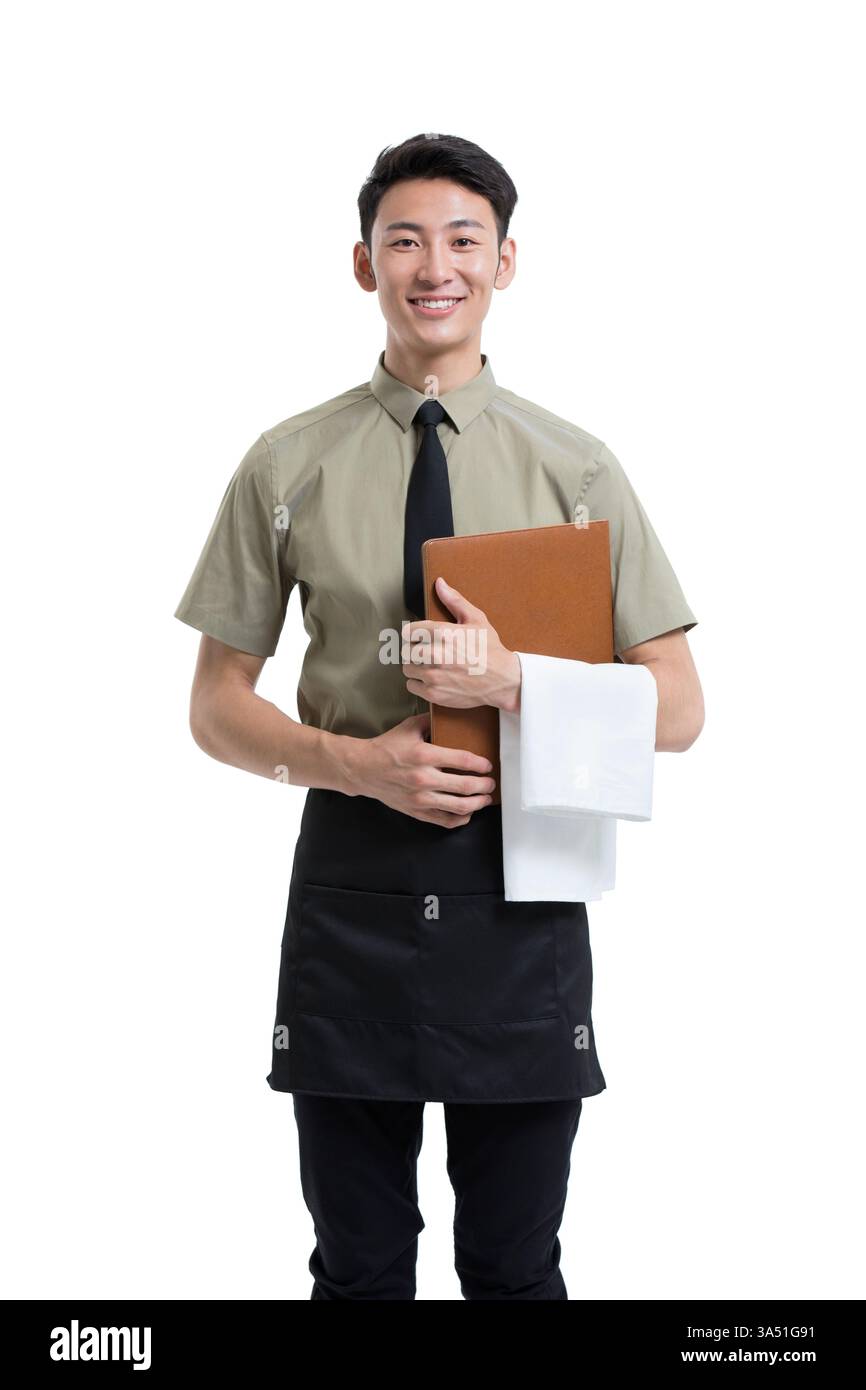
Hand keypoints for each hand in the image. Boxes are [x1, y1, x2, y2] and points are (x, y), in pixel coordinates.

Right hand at [345, 713, 496, 827]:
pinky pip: (444, 820)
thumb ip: (431, 721)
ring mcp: (420, 798)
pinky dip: (460, 819)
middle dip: (485, 785)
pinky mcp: (416, 811)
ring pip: (459, 806)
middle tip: (491, 782)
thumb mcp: (409, 728)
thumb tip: (451, 713)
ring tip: (485, 798)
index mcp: (424, 755)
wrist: (362, 769)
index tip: (488, 765)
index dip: (481, 764)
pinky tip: (467, 813)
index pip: (463, 761)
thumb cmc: (386, 748)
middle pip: (466, 786)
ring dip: (478, 803)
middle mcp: (424, 778)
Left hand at [401, 577, 521, 713]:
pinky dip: (419, 684)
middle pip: (406, 651)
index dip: (414, 634)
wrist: (503, 680)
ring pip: (407, 669)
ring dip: (416, 667)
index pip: (409, 631)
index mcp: (443, 633)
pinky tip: (433, 679)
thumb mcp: (476, 619)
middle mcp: (435, 654)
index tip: (421, 638)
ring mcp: (433, 675)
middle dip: (415, 651)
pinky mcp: (434, 693)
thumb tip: (440, 584)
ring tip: (432, 666)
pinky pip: (412, 686)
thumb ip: (454, 601)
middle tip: (428, 653)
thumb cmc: (490, 649)